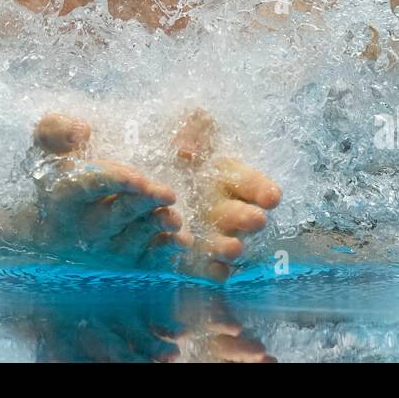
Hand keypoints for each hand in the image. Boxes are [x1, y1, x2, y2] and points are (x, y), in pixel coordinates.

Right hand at [23, 113, 189, 266]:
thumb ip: (57, 129)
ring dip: (156, 228)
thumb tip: (81, 130)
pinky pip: (150, 260)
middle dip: (141, 204)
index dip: (113, 180)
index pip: (89, 186)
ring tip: (174, 218)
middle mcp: (86, 227)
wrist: (57, 229)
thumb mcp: (49, 148)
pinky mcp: (129, 262)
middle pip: (117, 215)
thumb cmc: (62, 176)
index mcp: (67, 196)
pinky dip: (167, 252)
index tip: (135, 177)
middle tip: (167, 194)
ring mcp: (108, 248)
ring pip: (135, 239)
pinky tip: (183, 241)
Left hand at [171, 109, 281, 282]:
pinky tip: (216, 273)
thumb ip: (191, 126)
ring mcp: (204, 232)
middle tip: (256, 220)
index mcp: (224, 175)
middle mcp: (219, 206)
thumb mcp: (176, 124)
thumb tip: (190, 139)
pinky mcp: (183, 254)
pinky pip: (197, 264)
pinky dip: (207, 270)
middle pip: (238, 214)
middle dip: (247, 218)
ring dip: (228, 246)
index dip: (260, 189)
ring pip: (221, 242)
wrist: (127, 170)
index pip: (248, 182)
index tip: (271, 196)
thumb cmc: (158, 142)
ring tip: (233, 249)